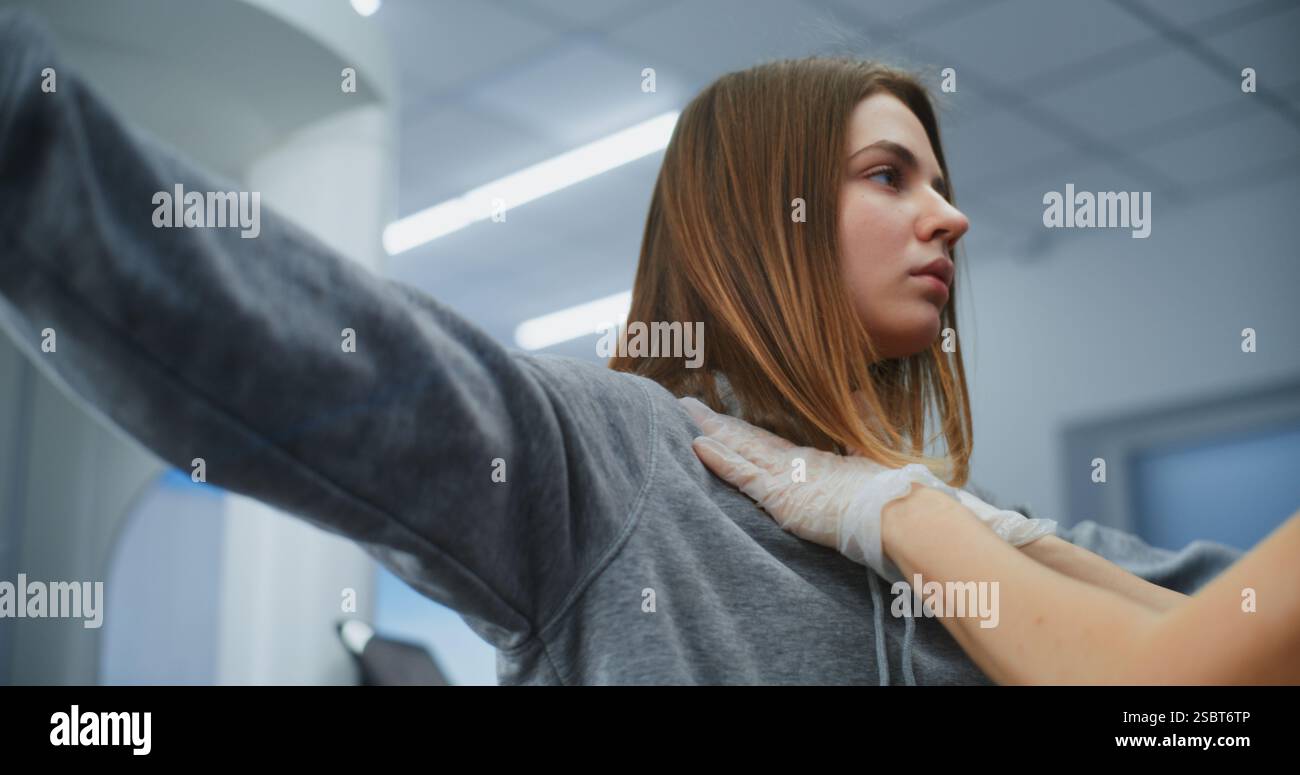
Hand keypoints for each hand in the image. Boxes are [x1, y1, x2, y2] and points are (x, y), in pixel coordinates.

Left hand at [679, 396, 1055, 579]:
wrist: (902, 515)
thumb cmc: (894, 499)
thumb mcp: (876, 464)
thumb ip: (864, 435)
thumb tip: (859, 405)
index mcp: (816, 463)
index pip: (771, 443)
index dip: (744, 429)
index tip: (721, 414)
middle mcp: (798, 466)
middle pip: (749, 438)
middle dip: (717, 420)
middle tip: (687, 402)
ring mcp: (789, 480)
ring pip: (741, 450)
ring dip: (711, 431)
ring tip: (684, 413)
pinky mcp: (783, 495)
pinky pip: (744, 475)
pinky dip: (720, 460)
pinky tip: (697, 446)